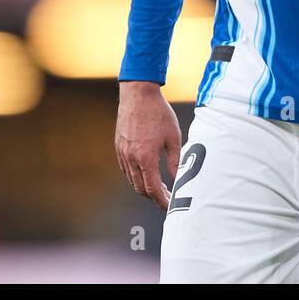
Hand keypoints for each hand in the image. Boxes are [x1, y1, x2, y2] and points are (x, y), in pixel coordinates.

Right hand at [115, 81, 181, 210]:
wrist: (138, 94)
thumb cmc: (159, 113)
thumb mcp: (174, 138)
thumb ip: (176, 161)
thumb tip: (179, 179)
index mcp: (146, 158)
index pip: (153, 189)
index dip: (162, 200)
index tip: (170, 205)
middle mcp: (131, 158)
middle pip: (140, 188)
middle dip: (154, 197)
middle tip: (167, 197)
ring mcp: (122, 153)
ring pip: (132, 180)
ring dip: (144, 187)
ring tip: (160, 186)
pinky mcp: (119, 146)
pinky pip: (126, 169)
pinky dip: (136, 176)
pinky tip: (147, 172)